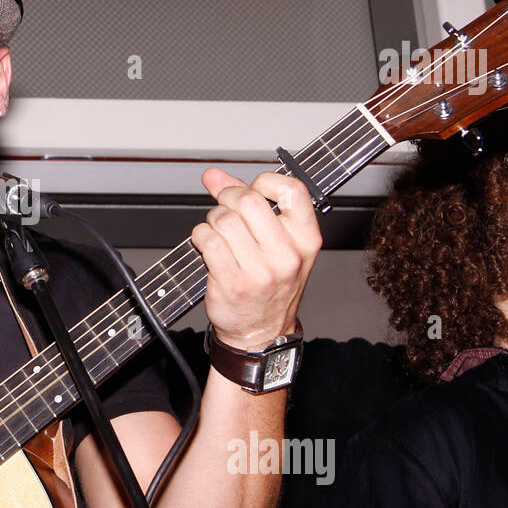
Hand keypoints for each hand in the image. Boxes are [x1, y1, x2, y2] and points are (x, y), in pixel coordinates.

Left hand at [191, 169, 321, 350]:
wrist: (262, 332)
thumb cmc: (271, 285)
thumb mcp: (278, 244)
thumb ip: (251, 204)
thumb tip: (214, 175)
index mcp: (306, 239)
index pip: (292, 190)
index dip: (264, 182)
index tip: (252, 190)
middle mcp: (287, 254)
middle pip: (248, 200)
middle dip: (227, 198)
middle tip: (225, 209)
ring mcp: (260, 270)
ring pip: (223, 219)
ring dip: (212, 221)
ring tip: (218, 234)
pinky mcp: (232, 282)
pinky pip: (207, 240)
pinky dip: (200, 237)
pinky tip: (208, 247)